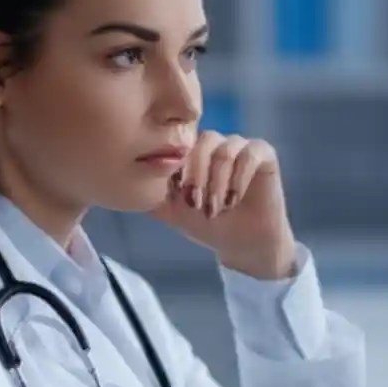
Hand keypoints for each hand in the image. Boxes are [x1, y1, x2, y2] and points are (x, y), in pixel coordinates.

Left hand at [150, 131, 297, 279]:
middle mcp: (216, 143)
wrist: (243, 244)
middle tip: (195, 203)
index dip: (178, 167)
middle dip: (196, 175)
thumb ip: (151, 194)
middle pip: (202, 142)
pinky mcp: (264, 154)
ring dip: (217, 182)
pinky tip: (233, 200)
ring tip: (215, 209)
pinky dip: (238, 179)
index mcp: (193, 151)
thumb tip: (123, 181)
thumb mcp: (172, 211)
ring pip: (224, 150)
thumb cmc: (208, 225)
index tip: (178, 196)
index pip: (180, 142)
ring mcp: (240, 146)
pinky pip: (249, 154)